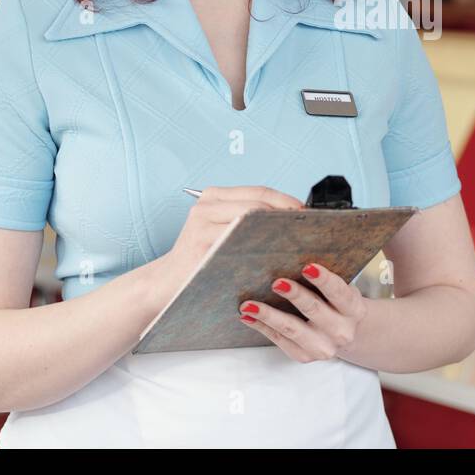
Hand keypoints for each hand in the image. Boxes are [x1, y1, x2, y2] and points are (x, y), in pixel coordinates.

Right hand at [166, 185, 303, 270]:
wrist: (166, 282)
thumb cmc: (202, 257)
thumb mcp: (220, 229)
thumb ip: (247, 217)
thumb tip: (293, 217)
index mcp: (213, 196)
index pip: (260, 192)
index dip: (287, 201)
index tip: (307, 214)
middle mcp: (206, 205)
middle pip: (258, 204)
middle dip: (286, 215)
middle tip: (308, 230)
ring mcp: (202, 224)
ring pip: (251, 220)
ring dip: (277, 231)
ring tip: (296, 243)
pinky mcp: (201, 245)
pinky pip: (239, 243)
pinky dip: (260, 249)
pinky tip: (274, 258)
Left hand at [238, 263, 367, 363]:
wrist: (345, 334)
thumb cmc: (337, 303)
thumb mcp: (341, 290)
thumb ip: (325, 280)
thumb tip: (291, 260)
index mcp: (353, 309)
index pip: (339, 292)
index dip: (323, 280)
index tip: (307, 267)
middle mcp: (341, 331)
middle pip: (314, 310)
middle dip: (295, 295)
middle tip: (276, 282)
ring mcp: (323, 347)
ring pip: (291, 328)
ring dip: (268, 315)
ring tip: (249, 304)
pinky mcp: (305, 356)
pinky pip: (279, 340)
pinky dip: (262, 327)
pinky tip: (248, 316)